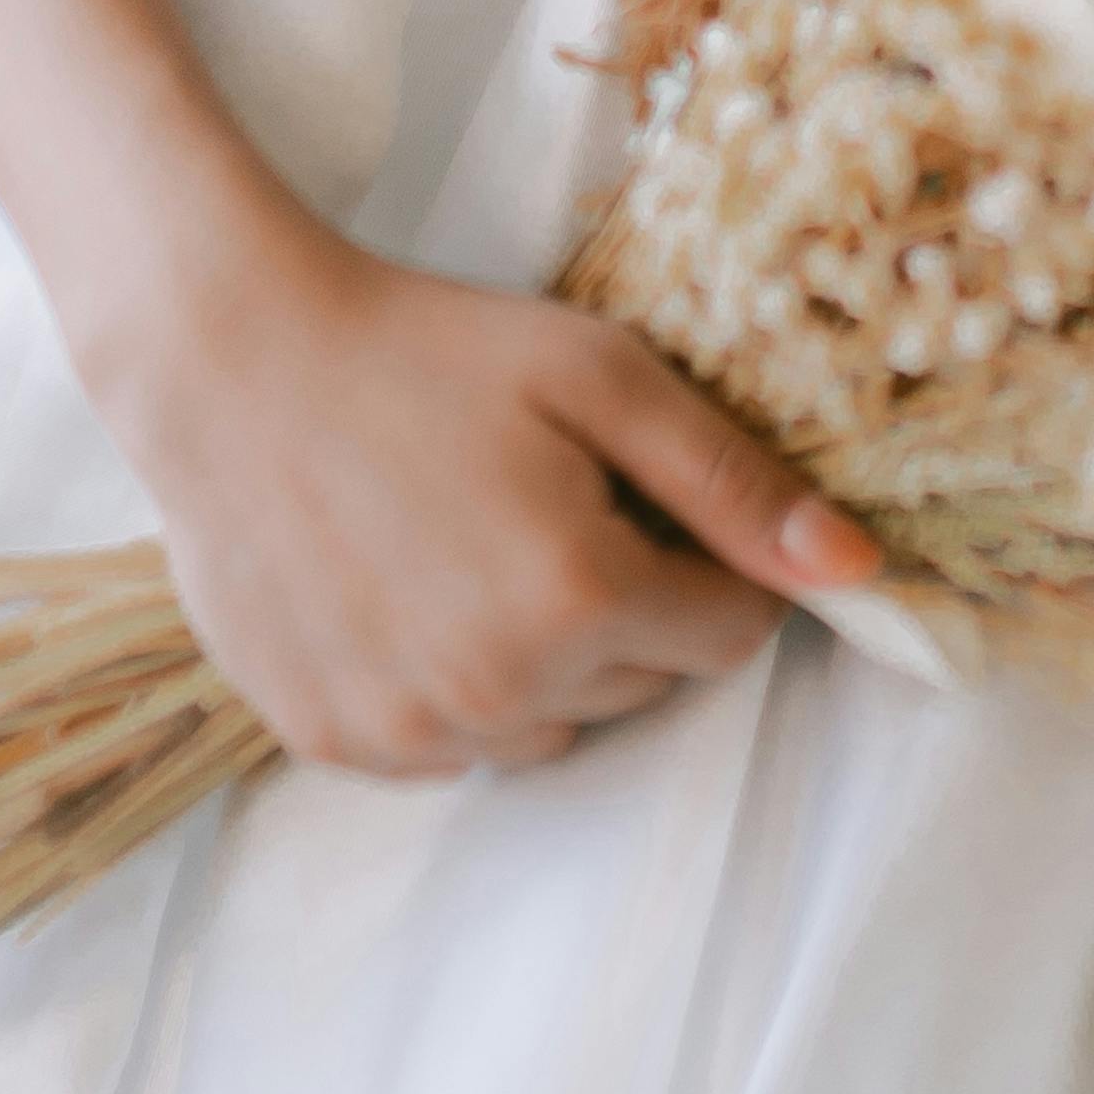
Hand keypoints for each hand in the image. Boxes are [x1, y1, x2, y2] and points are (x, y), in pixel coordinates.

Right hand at [108, 202, 880, 773]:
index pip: (727, 635)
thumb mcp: (603, 379)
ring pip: (547, 727)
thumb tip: (860, 573)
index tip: (642, 493)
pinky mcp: (333, 742)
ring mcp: (408, 730)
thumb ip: (734, 486)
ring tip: (473, 538)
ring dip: (542, 656)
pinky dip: (450, 684)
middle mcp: (498, 693)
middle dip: (627, 604)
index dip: (706, 561)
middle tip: (550, 499)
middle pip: (640, 685)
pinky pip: (447, 745)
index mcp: (580, 600)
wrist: (232, 361)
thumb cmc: (430, 348)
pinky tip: (408, 583)